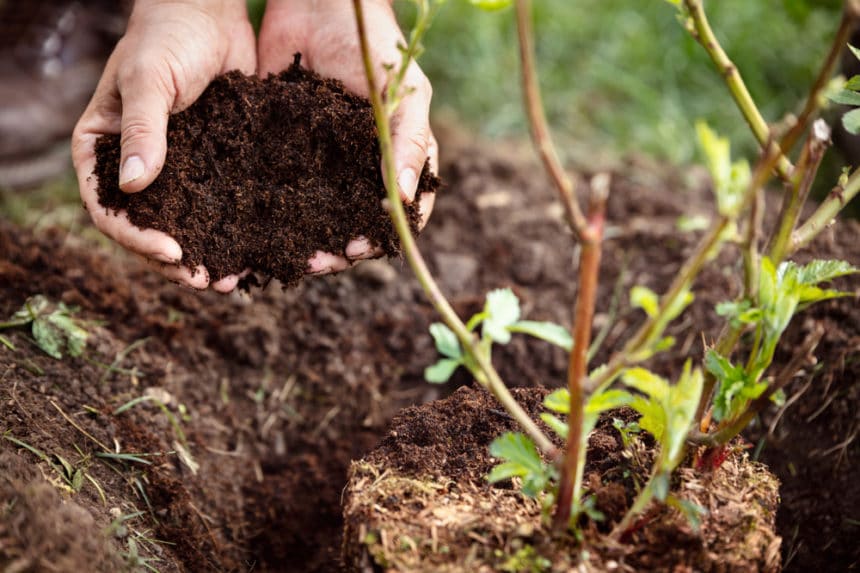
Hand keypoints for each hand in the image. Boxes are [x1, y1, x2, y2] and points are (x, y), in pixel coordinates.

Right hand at [72, 0, 255, 291]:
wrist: (209, 12)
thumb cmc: (166, 36)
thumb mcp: (148, 80)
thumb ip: (142, 130)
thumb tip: (134, 187)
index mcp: (104, 149)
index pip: (108, 208)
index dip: (136, 237)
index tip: (172, 252)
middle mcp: (137, 166)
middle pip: (147, 226)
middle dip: (174, 260)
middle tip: (206, 282)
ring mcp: (177, 168)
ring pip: (185, 222)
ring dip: (206, 252)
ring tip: (232, 279)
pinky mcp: (212, 163)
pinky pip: (218, 203)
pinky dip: (232, 228)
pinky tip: (255, 248)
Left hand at [258, 0, 437, 274]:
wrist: (320, 2)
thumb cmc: (377, 47)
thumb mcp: (406, 95)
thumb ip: (411, 144)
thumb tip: (407, 199)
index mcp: (395, 160)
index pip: (397, 213)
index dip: (382, 238)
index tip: (359, 249)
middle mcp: (358, 169)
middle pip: (352, 224)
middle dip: (337, 250)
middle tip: (316, 263)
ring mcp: (321, 161)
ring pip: (314, 213)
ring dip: (304, 240)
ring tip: (287, 259)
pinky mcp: (283, 149)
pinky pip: (278, 187)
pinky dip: (270, 212)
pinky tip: (254, 229)